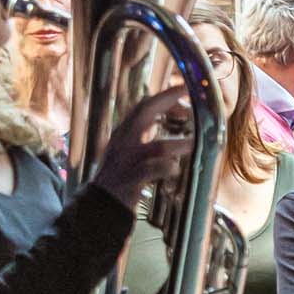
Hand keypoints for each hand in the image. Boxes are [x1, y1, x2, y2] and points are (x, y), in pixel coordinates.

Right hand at [90, 85, 194, 200]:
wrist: (99, 205)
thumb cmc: (118, 179)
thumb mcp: (126, 150)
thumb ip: (143, 134)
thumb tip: (169, 119)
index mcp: (122, 133)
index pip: (143, 106)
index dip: (164, 96)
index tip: (184, 89)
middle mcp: (123, 142)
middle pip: (145, 112)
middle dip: (168, 101)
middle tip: (190, 95)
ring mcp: (127, 161)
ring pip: (158, 146)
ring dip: (180, 144)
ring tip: (194, 143)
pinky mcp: (132, 180)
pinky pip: (155, 171)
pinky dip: (168, 168)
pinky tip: (175, 170)